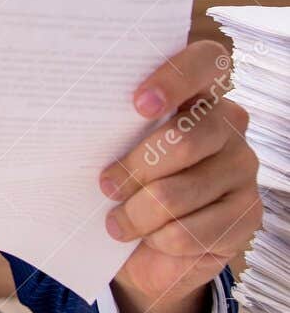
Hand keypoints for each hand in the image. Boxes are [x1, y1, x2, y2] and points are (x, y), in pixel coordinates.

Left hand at [100, 40, 260, 312]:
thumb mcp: (113, 154)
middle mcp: (228, 124)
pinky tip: (150, 239)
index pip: (206, 62)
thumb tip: (65, 125)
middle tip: (107, 186)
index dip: (176, 77)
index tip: (138, 105)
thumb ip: (109, 132)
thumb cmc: (126, 187)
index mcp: (197, 94)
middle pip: (184, 139)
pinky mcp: (246, 212)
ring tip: (117, 223)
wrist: (147, 249)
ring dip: (136, 215)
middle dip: (134, 170)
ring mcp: (242, 167)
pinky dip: (158, 242)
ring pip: (178, 193)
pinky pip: (190, 232)